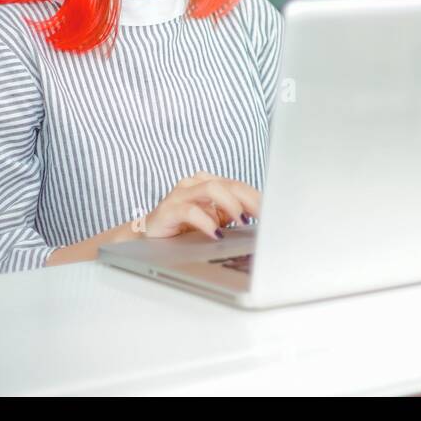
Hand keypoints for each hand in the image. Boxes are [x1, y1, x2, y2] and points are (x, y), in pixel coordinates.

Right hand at [140, 172, 260, 239]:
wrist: (148, 237)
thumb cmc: (184, 228)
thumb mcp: (214, 221)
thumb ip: (233, 216)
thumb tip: (260, 220)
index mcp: (210, 184)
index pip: (239, 186)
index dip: (257, 198)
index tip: (273, 211)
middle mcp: (196, 184)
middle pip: (230, 184)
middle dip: (250, 199)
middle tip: (264, 215)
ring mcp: (181, 194)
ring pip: (212, 189)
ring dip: (231, 205)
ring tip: (242, 220)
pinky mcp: (169, 209)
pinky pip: (190, 211)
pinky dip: (206, 222)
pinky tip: (215, 233)